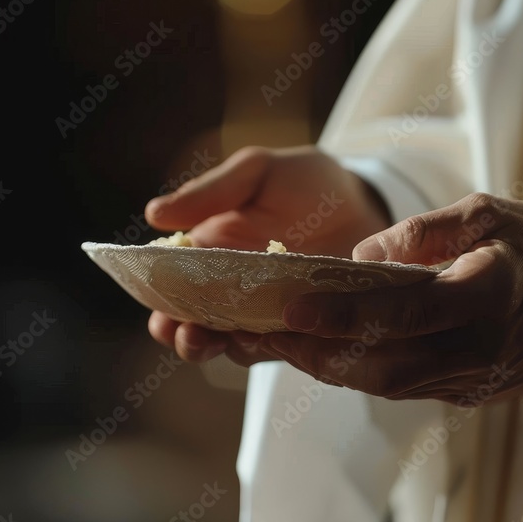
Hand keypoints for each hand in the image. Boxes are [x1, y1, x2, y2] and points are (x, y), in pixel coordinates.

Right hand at [145, 145, 391, 361]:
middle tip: (188, 334)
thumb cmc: (308, 182)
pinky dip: (275, 348)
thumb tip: (154, 213)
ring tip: (222, 341)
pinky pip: (285, 348)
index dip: (160, 303)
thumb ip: (212, 192)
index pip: (173, 287)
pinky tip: (272, 340)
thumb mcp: (259, 172)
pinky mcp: (307, 328)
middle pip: (197, 326)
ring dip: (223, 348)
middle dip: (186, 336)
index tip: (159, 310)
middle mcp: (234, 292)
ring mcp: (270, 313)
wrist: (369, 201)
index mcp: (212, 255)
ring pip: (235, 345)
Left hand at [258, 193, 522, 404]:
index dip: (346, 315)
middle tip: (250, 333)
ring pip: (383, 385)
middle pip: (382, 365)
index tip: (291, 309)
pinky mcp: (466, 395)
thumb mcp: (489, 212)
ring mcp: (473, 382)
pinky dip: (351, 371)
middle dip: (311, 353)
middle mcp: (479, 352)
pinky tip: (314, 353)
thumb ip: (422, 231)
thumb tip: (358, 260)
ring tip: (266, 345)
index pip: (408, 313)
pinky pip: (399, 387)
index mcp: (489, 296)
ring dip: (321, 367)